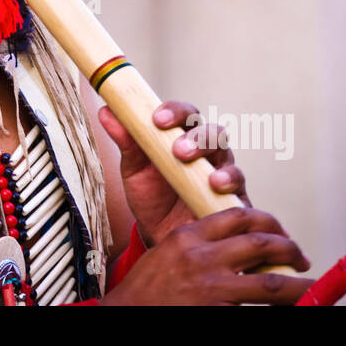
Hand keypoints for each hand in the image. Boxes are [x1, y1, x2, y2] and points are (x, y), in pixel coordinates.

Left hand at [98, 100, 246, 247]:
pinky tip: (219, 192)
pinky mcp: (231, 204)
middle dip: (199, 139)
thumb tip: (106, 110)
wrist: (158, 234)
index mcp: (184, 137)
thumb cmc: (151, 194)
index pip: (187, 114)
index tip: (157, 119)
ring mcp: (222, 177)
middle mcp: (207, 154)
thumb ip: (125, 139)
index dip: (175, 112)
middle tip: (180, 150)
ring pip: (230, 162)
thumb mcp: (134, 168)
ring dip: (222, 169)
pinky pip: (239, 195)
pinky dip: (232, 191)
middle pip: (214, 134)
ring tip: (210, 178)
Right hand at [101, 207, 313, 304]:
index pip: (238, 215)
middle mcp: (202, 258)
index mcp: (188, 237)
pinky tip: (292, 309)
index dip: (266, 220)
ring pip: (271, 281)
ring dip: (298, 284)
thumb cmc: (144, 291)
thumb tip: (232, 240)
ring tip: (310, 285)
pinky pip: (257, 309)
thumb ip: (197, 242)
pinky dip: (278, 309)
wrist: (123, 315)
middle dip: (288, 247)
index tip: (278, 231)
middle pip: (260, 242)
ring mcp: (212, 288)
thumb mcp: (167, 253)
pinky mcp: (218, 312)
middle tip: (300, 257)